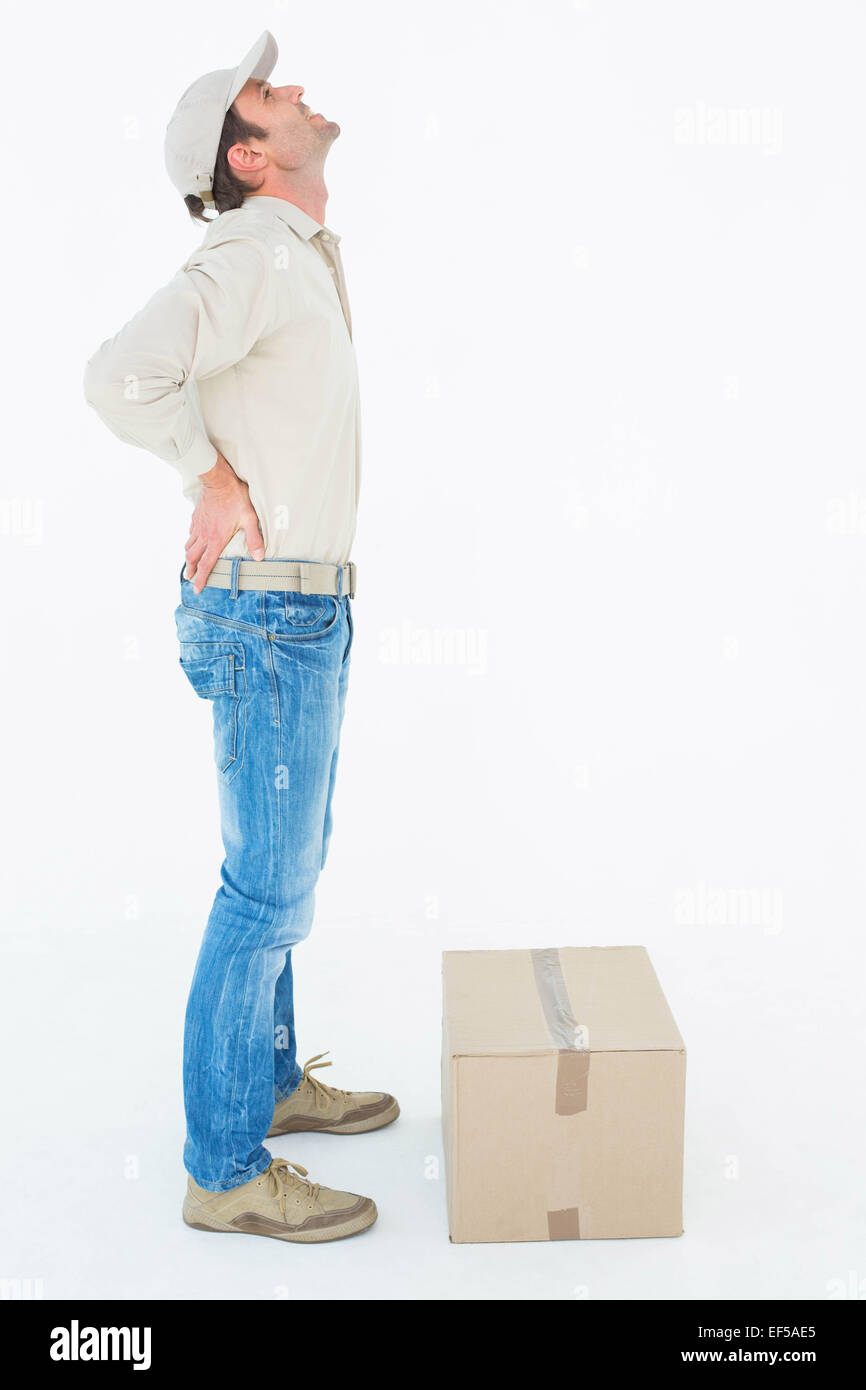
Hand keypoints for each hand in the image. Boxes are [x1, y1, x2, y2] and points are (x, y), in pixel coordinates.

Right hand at [183, 452, 264, 593]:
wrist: (218, 480)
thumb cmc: (235, 498)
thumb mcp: (250, 518)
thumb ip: (254, 539)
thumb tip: (260, 558)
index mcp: (216, 539)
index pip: (207, 564)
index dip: (202, 579)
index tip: (198, 589)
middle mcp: (204, 535)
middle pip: (194, 558)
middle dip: (192, 571)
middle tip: (190, 579)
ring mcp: (198, 526)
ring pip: (189, 546)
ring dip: (189, 557)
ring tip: (190, 564)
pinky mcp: (196, 516)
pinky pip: (190, 533)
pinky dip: (190, 541)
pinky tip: (192, 542)